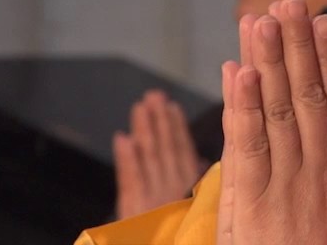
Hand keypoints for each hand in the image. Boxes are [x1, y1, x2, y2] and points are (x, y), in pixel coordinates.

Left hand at [112, 89, 205, 218]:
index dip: (176, 129)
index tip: (171, 108)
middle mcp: (171, 193)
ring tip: (141, 106)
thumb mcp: (194, 216)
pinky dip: (126, 159)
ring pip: (148, 158)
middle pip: (163, 151)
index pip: (181, 154)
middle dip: (159, 121)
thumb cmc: (174, 236)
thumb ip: (198, 188)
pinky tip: (123, 139)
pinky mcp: (134, 212)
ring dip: (145, 130)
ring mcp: (152, 201)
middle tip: (154, 95)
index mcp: (187, 194)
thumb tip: (204, 161)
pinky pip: (130, 180)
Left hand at [217, 0, 326, 244]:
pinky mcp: (254, 206)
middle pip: (304, 95)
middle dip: (294, 45)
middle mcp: (320, 171)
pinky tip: (235, 72)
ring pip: (275, 110)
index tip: (321, 22)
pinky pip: (247, 147)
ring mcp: (286, 186)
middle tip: (286, 1)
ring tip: (259, 19)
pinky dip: (240, 107)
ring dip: (266, 61)